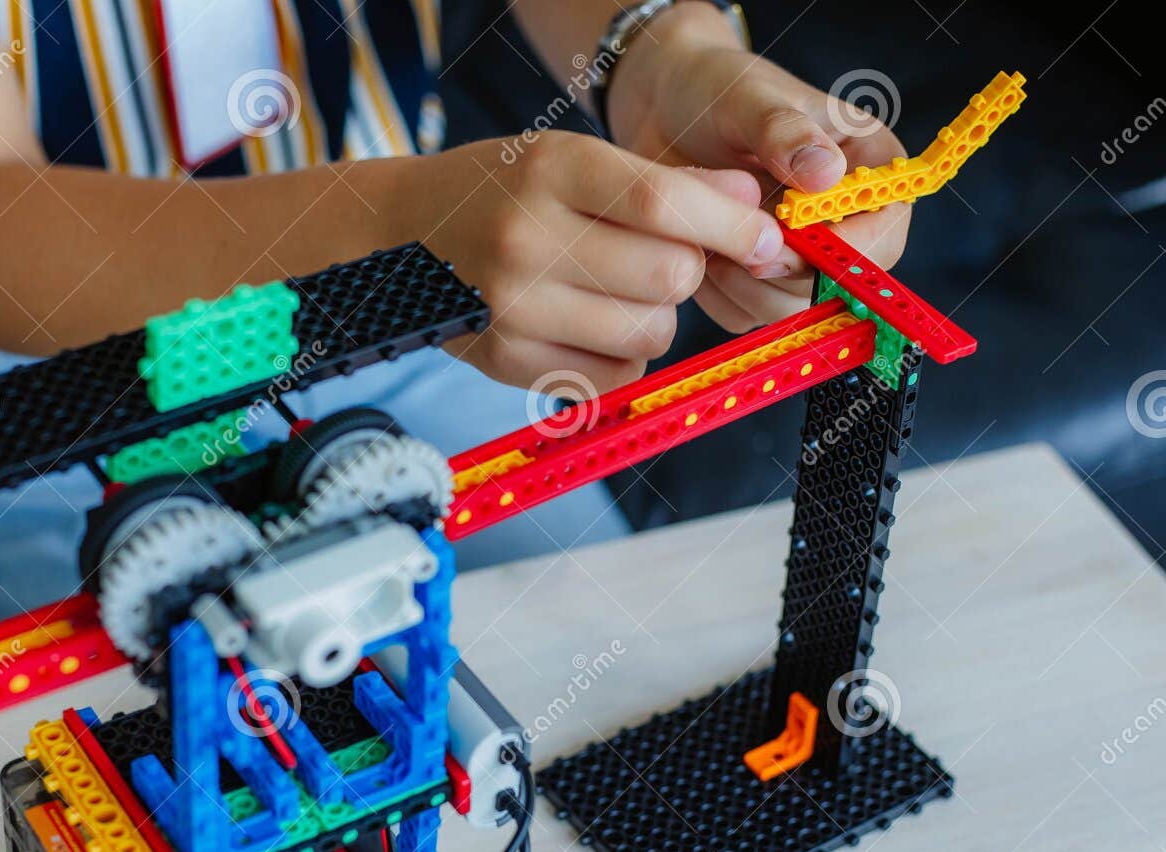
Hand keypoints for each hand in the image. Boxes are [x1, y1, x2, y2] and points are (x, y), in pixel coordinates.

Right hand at [393, 132, 782, 389]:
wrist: (402, 233)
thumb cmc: (503, 191)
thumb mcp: (572, 162)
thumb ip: (664, 184)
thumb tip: (749, 208)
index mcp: (549, 170)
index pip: (663, 203)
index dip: (731, 226)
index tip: (764, 239)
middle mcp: (526, 238)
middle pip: (668, 276)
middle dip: (685, 272)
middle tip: (660, 259)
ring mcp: (513, 307)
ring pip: (649, 333)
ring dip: (655, 317)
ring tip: (616, 292)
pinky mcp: (507, 360)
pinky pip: (613, 375)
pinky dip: (621, 356)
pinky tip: (587, 326)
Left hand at [606, 2, 912, 331]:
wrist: (665, 113)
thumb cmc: (716, 91)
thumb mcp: (750, 98)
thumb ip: (786, 133)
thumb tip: (828, 175)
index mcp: (869, 168)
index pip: (887, 232)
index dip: (851, 252)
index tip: (797, 244)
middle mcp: (843, 222)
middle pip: (840, 286)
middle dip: (784, 273)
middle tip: (734, 244)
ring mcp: (800, 258)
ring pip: (788, 309)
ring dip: (742, 283)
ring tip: (707, 233)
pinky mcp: (757, 282)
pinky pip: (743, 314)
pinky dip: (715, 292)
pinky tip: (695, 247)